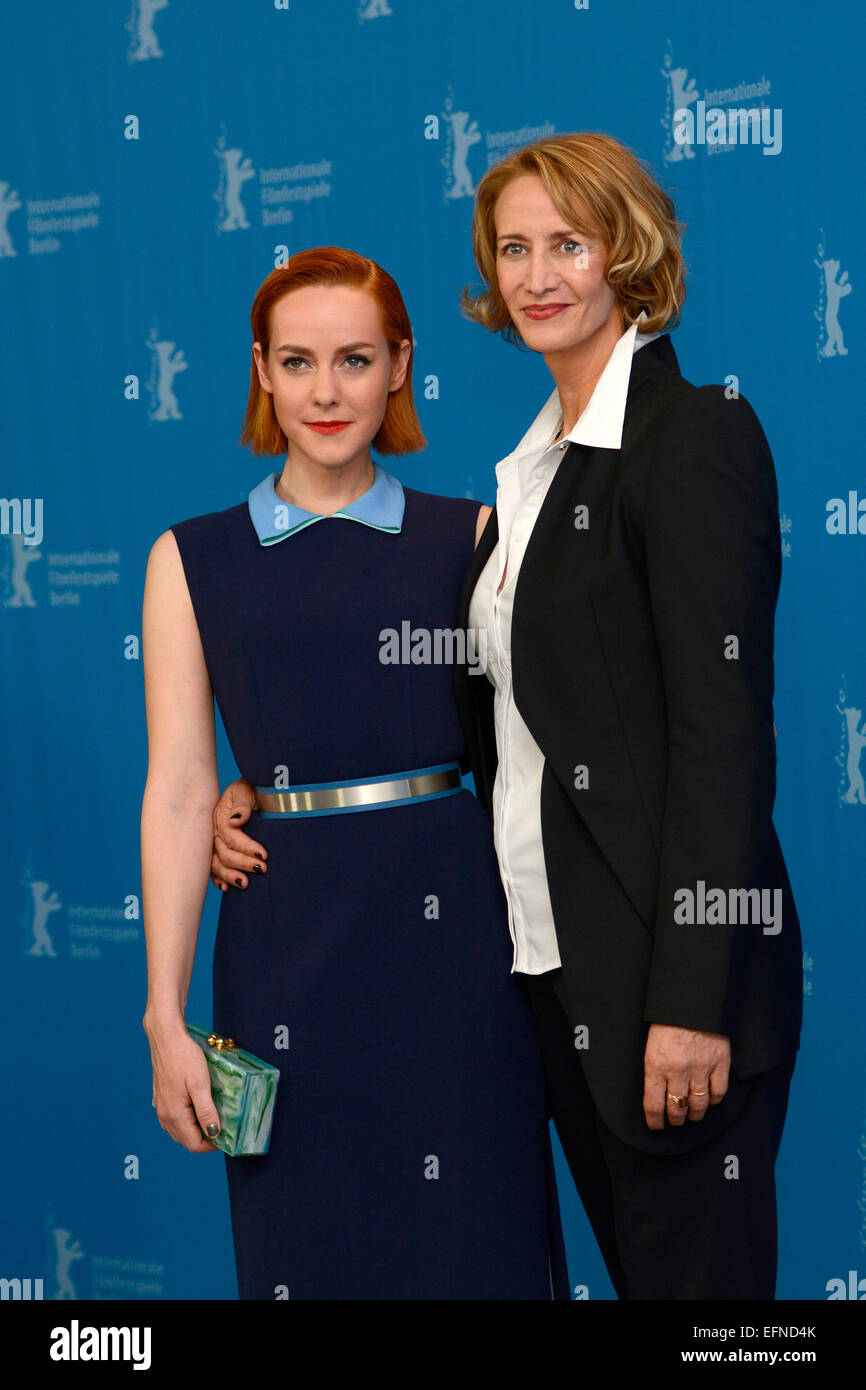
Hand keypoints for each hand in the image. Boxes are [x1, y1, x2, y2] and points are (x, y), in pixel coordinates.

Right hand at [145, 1018, 220, 1152]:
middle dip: (205, 1138)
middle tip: (223, 1126)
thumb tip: (214, 1133)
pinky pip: (175, 1118)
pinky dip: (188, 1120)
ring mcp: (161, 1107)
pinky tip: (199, 1106)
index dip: (212, 1145)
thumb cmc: (184, 1057)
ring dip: (196, 1129)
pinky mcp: (161, 1098)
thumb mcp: (200, 1084)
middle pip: (186, 1140)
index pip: (194, 1144)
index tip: (227, 1136)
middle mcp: (164, 1115)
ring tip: (213, 1116)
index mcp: (174, 1115)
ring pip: (180, 1130)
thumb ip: (206, 1111)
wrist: (166, 1037)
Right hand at [211, 778, 266, 889]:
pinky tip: (226, 887)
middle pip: (223, 853)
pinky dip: (218, 879)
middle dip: (242, 863)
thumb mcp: (246, 789)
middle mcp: (214, 831)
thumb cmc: (250, 788)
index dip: (246, 847)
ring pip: (216, 864)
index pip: (230, 836)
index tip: (264, 854)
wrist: (251, 788)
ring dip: (230, 875)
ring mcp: (214, 842)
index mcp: (220, 816)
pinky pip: (212, 868)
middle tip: (262, 869)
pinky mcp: (217, 850)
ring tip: (245, 884)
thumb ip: (242, 804)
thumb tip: (236, 820)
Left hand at [643, 1023, 729, 1129]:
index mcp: (656, 1065)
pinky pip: (718, 1092)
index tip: (656, 1127)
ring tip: (691, 1115)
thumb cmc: (667, 1020)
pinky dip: (714, 1100)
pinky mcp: (720, 1063)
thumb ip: (654, 1069)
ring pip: (699, 1105)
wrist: (691, 999)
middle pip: (677, 1109)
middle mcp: (678, 1071)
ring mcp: (701, 1068)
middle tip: (675, 1120)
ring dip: (694, 1114)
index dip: (655, 1121)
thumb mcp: (651, 1044)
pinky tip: (709, 1100)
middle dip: (675, 1119)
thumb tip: (656, 1092)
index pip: (654, 1105)